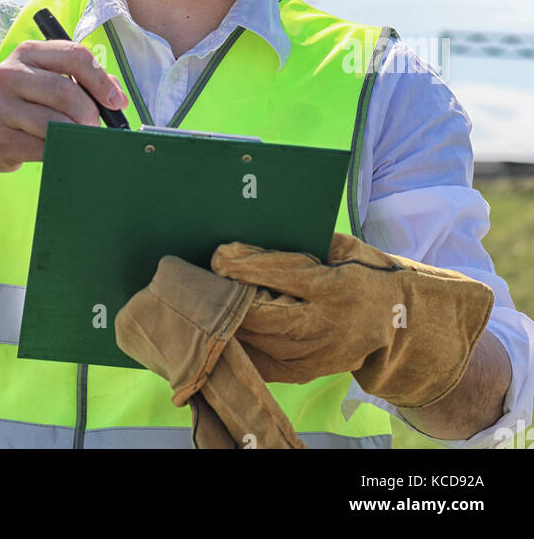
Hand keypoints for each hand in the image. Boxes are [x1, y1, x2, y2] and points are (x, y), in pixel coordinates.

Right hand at [0, 40, 127, 174]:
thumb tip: (117, 97)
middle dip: (90, 113)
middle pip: (66, 91)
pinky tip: (62, 151)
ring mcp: (0, 107)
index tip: (116, 101)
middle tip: (96, 127)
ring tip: (81, 139)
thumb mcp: (42, 81)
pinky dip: (61, 151)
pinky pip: (43, 148)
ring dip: (77, 135)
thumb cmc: (19, 105)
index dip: (101, 80)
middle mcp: (9, 74)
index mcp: (26, 53)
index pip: (74, 55)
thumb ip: (80, 81)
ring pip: (55, 123)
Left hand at [211, 234, 493, 408]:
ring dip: (231, 321)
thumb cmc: (367, 272)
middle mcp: (328, 325)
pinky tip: (223, 330)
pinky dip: (242, 346)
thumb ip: (306, 243)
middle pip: (266, 314)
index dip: (247, 264)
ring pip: (262, 342)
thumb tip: (254, 237)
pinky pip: (265, 363)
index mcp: (338, 288)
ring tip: (208, 300)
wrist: (401, 322)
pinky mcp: (310, 371)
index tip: (219, 255)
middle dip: (232, 297)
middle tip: (206, 279)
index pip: (284, 274)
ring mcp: (319, 354)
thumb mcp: (345, 248)